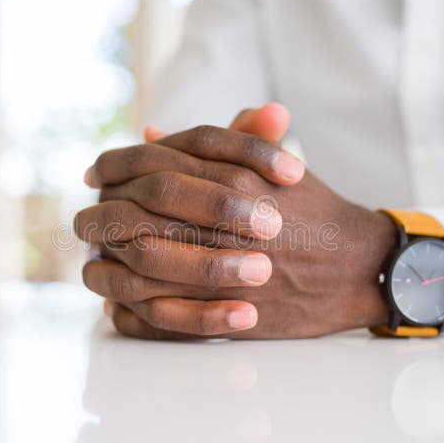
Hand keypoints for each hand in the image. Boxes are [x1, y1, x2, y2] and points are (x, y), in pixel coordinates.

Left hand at [76, 108, 397, 338]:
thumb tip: (150, 131)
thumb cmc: (312, 210)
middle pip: (134, 208)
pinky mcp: (225, 311)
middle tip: (86, 214)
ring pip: (137, 261)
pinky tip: (114, 295)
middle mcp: (222, 217)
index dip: (115, 164)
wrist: (358, 265)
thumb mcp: (271, 163)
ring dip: (106, 257)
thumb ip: (216, 142)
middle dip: (100, 210)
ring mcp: (222, 268)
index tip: (96, 171)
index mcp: (231, 174)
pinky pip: (158, 311)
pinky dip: (128, 304)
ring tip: (93, 253)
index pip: (151, 161)